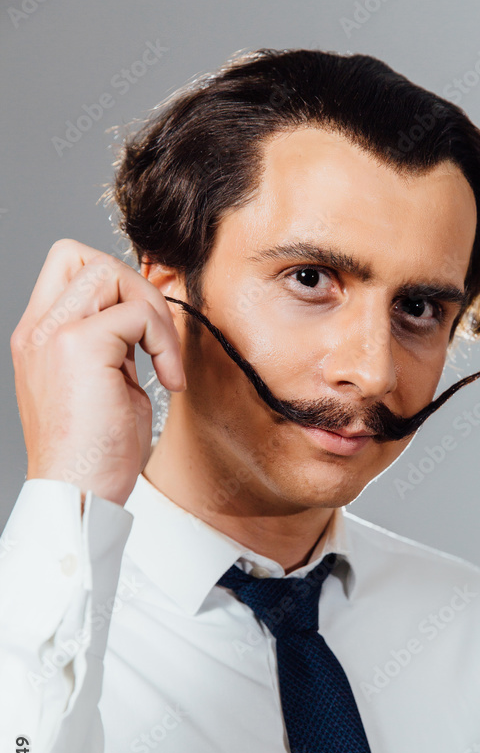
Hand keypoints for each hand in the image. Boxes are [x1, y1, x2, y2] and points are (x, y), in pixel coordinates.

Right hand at [10, 239, 185, 507]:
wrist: (80, 496)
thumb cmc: (97, 455)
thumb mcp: (107, 385)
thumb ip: (117, 345)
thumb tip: (147, 317)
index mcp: (39, 337)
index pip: (67, 267)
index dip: (114, 283)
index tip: (141, 333)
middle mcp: (38, 331)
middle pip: (84, 256)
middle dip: (136, 288)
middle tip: (157, 341)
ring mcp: (53, 335)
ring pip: (109, 272)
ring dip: (152, 312)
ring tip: (164, 362)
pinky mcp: (79, 347)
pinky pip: (136, 314)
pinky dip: (164, 343)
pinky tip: (169, 382)